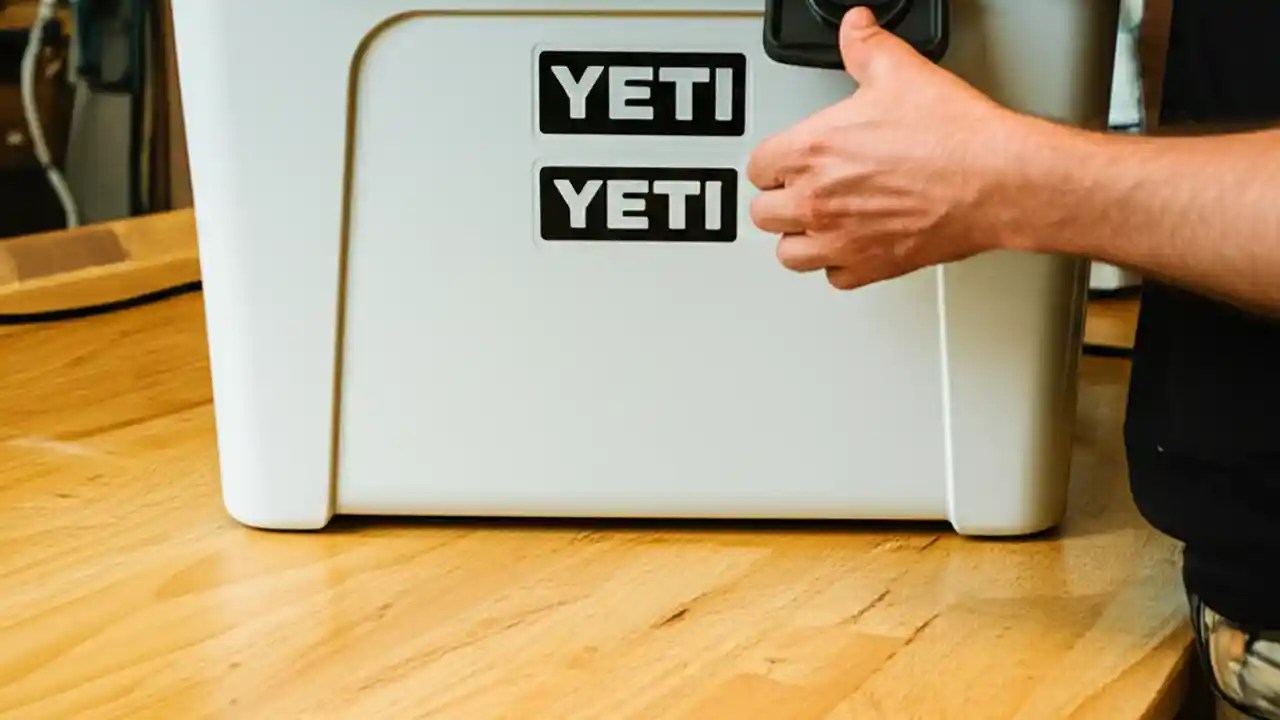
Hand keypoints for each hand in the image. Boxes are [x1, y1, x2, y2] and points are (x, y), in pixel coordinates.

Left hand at [747, 8, 1030, 289]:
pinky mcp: (870, 267)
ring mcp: (841, 240)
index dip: (771, 162)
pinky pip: (835, 278)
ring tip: (816, 223)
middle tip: (800, 190)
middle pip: (763, 214)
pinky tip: (852, 246)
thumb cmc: (953, 136)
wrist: (997, 180)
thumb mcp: (900, 73)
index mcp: (811, 152)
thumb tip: (856, 29)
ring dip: (799, 238)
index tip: (785, 161)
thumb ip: (865, 48)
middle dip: (780, 200)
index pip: (757, 167)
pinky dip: (840, 266)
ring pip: (789, 254)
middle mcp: (817, 202)